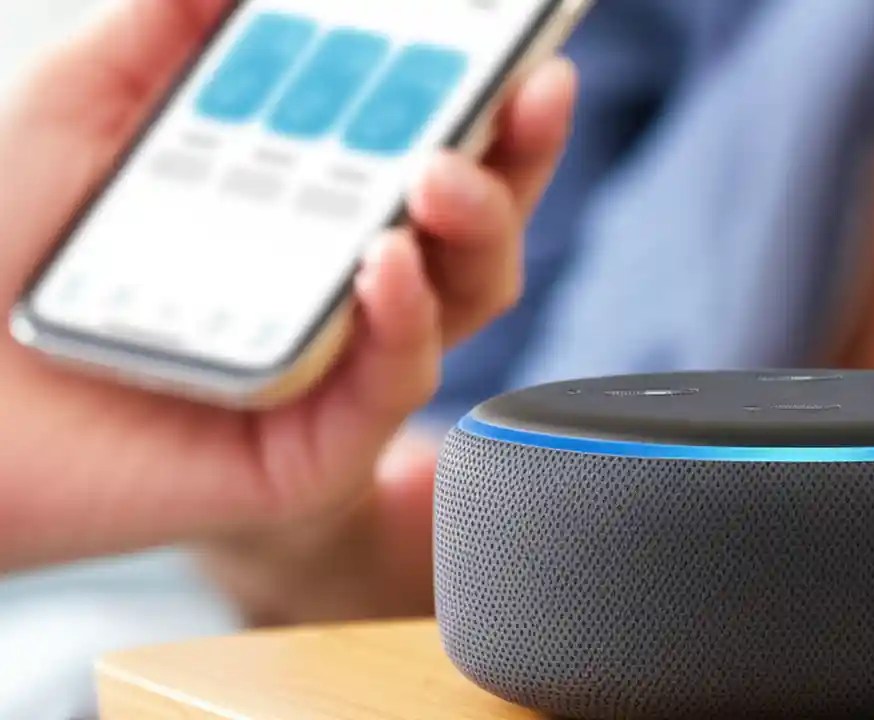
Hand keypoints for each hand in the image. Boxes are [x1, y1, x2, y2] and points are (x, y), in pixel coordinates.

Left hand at [0, 0, 576, 569]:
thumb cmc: (11, 239)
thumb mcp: (92, 97)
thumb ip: (176, 23)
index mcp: (317, 195)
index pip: (436, 137)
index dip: (491, 91)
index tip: (521, 43)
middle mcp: (346, 278)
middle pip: (478, 219)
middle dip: (517, 153)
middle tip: (526, 89)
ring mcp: (340, 361)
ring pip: (465, 299)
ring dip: (476, 227)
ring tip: (439, 173)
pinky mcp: (315, 446)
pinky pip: (392, 384)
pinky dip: (404, 321)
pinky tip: (383, 263)